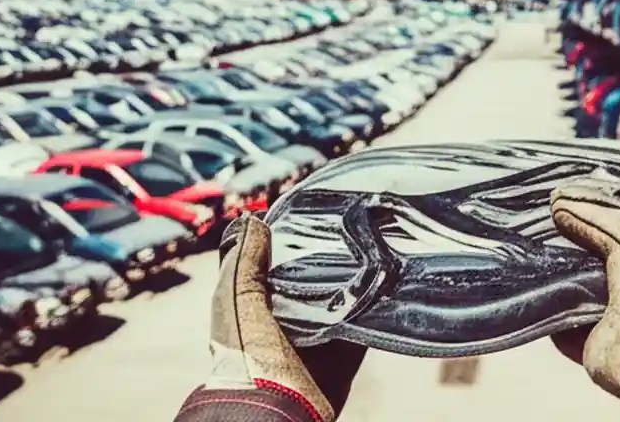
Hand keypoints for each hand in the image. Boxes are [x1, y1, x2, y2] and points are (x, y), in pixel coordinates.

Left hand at [202, 215, 364, 420]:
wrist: (272, 405)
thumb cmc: (244, 352)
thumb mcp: (234, 295)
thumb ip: (241, 258)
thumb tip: (253, 217)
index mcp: (258, 305)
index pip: (281, 265)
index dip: (296, 244)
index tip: (317, 218)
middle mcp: (289, 321)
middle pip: (318, 282)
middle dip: (334, 263)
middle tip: (355, 233)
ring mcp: (318, 339)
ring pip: (345, 303)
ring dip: (359, 287)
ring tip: (376, 254)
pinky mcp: (344, 357)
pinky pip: (366, 331)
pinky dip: (375, 315)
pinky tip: (385, 290)